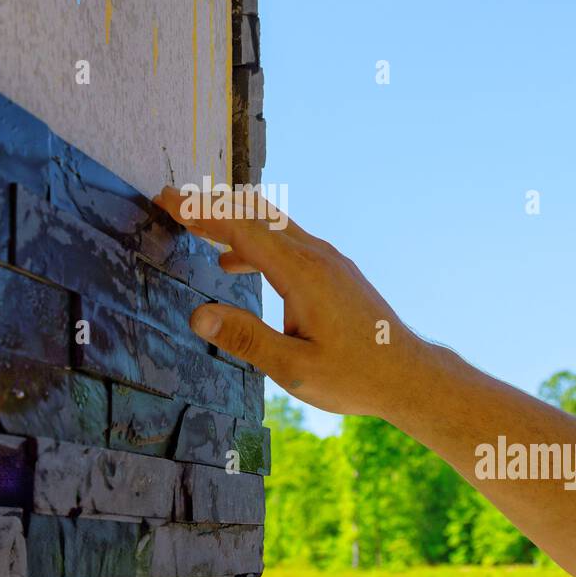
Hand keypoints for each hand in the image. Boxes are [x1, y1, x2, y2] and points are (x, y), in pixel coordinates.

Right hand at [153, 185, 433, 419]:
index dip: (199, 212)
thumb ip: (245, 339)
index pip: (241, 228)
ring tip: (196, 229)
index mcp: (302, 273)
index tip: (165, 200)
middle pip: (255, 215)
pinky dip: (254, 242)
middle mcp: (316, 256)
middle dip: (211, 206)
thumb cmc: (355, 376)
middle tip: (171, 201)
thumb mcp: (293, 368)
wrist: (410, 375)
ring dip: (232, 223)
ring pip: (273, 226)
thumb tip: (198, 315)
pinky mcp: (334, 270)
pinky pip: (287, 241)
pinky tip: (234, 265)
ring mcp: (328, 260)